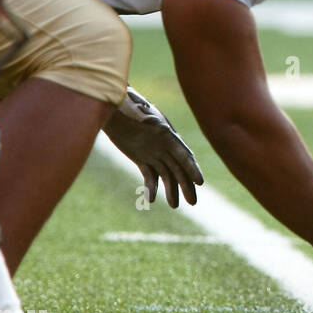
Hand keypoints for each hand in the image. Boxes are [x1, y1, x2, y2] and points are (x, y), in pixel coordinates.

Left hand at [103, 87, 203, 208]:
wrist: (112, 108)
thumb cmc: (127, 107)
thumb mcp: (139, 113)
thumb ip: (148, 120)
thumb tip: (154, 121)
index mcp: (169, 136)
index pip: (184, 155)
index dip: (192, 169)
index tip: (200, 183)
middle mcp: (165, 146)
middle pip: (179, 169)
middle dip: (187, 186)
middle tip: (193, 203)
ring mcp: (154, 153)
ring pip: (167, 175)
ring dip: (171, 190)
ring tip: (174, 206)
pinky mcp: (141, 158)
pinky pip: (150, 175)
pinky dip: (151, 187)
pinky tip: (150, 199)